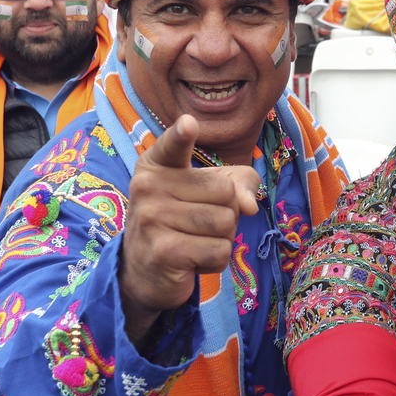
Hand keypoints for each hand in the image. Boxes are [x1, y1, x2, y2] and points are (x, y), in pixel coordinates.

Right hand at [119, 115, 260, 343]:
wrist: (146, 271)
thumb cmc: (185, 221)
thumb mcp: (213, 192)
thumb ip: (241, 183)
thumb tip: (249, 205)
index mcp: (157, 165)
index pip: (173, 146)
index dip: (182, 135)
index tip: (188, 123)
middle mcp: (148, 187)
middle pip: (227, 193)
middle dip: (227, 213)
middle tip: (197, 224)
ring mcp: (152, 218)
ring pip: (226, 223)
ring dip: (222, 239)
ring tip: (195, 241)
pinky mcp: (164, 251)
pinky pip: (220, 251)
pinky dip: (216, 261)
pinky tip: (192, 260)